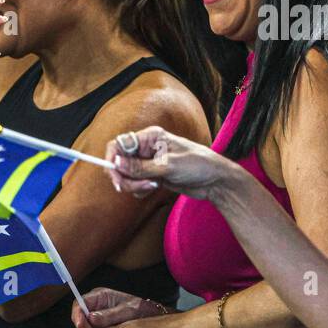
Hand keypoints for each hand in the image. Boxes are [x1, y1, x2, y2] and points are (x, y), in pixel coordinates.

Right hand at [71, 287, 168, 327]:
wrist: (151, 321)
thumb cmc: (141, 309)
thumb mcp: (128, 309)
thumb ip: (110, 314)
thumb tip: (90, 318)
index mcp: (99, 299)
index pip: (80, 304)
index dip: (77, 315)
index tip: (80, 325)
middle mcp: (93, 312)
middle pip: (80, 325)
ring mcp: (95, 326)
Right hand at [104, 126, 243, 201]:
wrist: (215, 181)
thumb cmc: (198, 165)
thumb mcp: (168, 166)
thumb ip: (141, 167)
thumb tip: (116, 164)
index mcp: (150, 137)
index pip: (119, 144)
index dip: (112, 160)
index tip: (115, 177)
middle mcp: (146, 148)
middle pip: (119, 162)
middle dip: (125, 178)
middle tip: (141, 187)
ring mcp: (148, 163)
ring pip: (126, 176)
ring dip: (134, 185)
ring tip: (153, 187)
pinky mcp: (152, 176)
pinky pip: (135, 184)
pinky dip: (140, 190)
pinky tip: (155, 189)